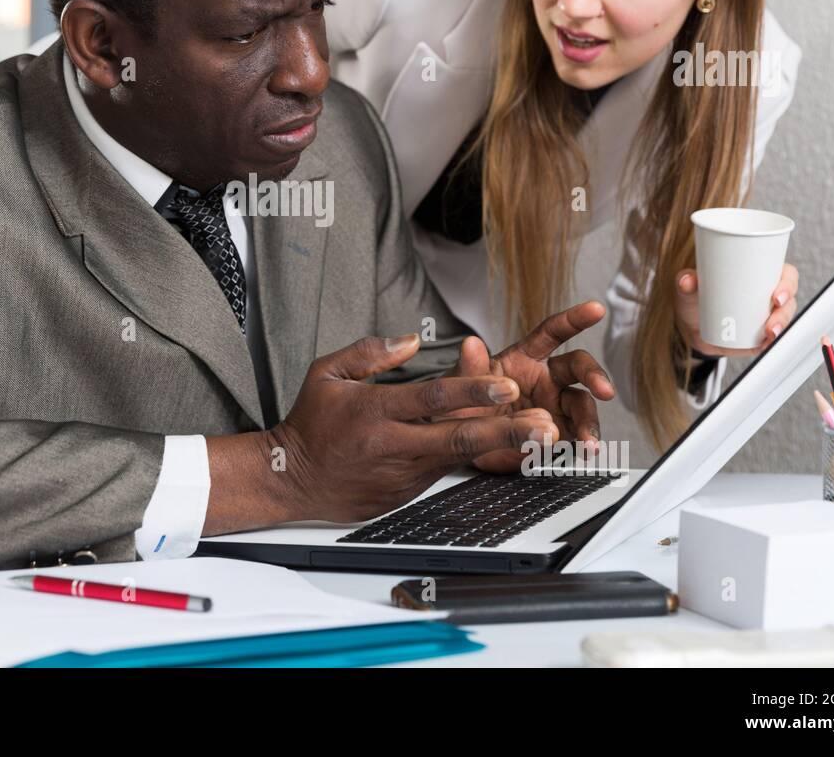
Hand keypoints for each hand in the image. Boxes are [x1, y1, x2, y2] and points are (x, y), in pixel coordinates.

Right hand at [263, 334, 563, 523]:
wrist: (290, 480)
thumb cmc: (310, 424)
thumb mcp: (328, 373)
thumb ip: (370, 353)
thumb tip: (411, 340)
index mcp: (373, 411)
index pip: (430, 399)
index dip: (470, 391)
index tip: (505, 384)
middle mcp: (392, 444)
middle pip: (458, 438)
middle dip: (505, 430)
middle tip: (543, 424)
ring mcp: (401, 473)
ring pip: (459, 457)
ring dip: (502, 447)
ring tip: (541, 438)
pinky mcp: (405, 492)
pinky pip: (445, 470)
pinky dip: (476, 459)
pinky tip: (509, 450)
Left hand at [456, 301, 615, 473]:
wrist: (460, 440)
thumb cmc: (462, 402)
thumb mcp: (460, 383)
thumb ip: (469, 367)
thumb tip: (470, 343)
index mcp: (524, 357)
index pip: (552, 332)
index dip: (574, 319)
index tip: (596, 309)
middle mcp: (546, 378)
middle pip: (578, 368)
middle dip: (595, 376)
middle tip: (604, 391)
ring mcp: (555, 406)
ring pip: (583, 405)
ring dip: (590, 421)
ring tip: (589, 441)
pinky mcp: (557, 434)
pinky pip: (577, 436)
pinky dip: (585, 444)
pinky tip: (587, 450)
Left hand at [675, 263, 797, 356]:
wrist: (691, 327)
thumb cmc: (696, 300)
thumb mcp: (689, 289)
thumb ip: (686, 281)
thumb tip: (687, 280)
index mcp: (757, 276)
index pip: (783, 274)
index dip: (787, 282)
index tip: (777, 294)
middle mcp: (766, 295)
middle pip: (788, 298)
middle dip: (786, 308)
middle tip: (773, 314)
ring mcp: (766, 316)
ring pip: (784, 319)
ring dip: (781, 326)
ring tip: (769, 333)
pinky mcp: (760, 336)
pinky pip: (772, 339)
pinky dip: (772, 343)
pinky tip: (767, 344)